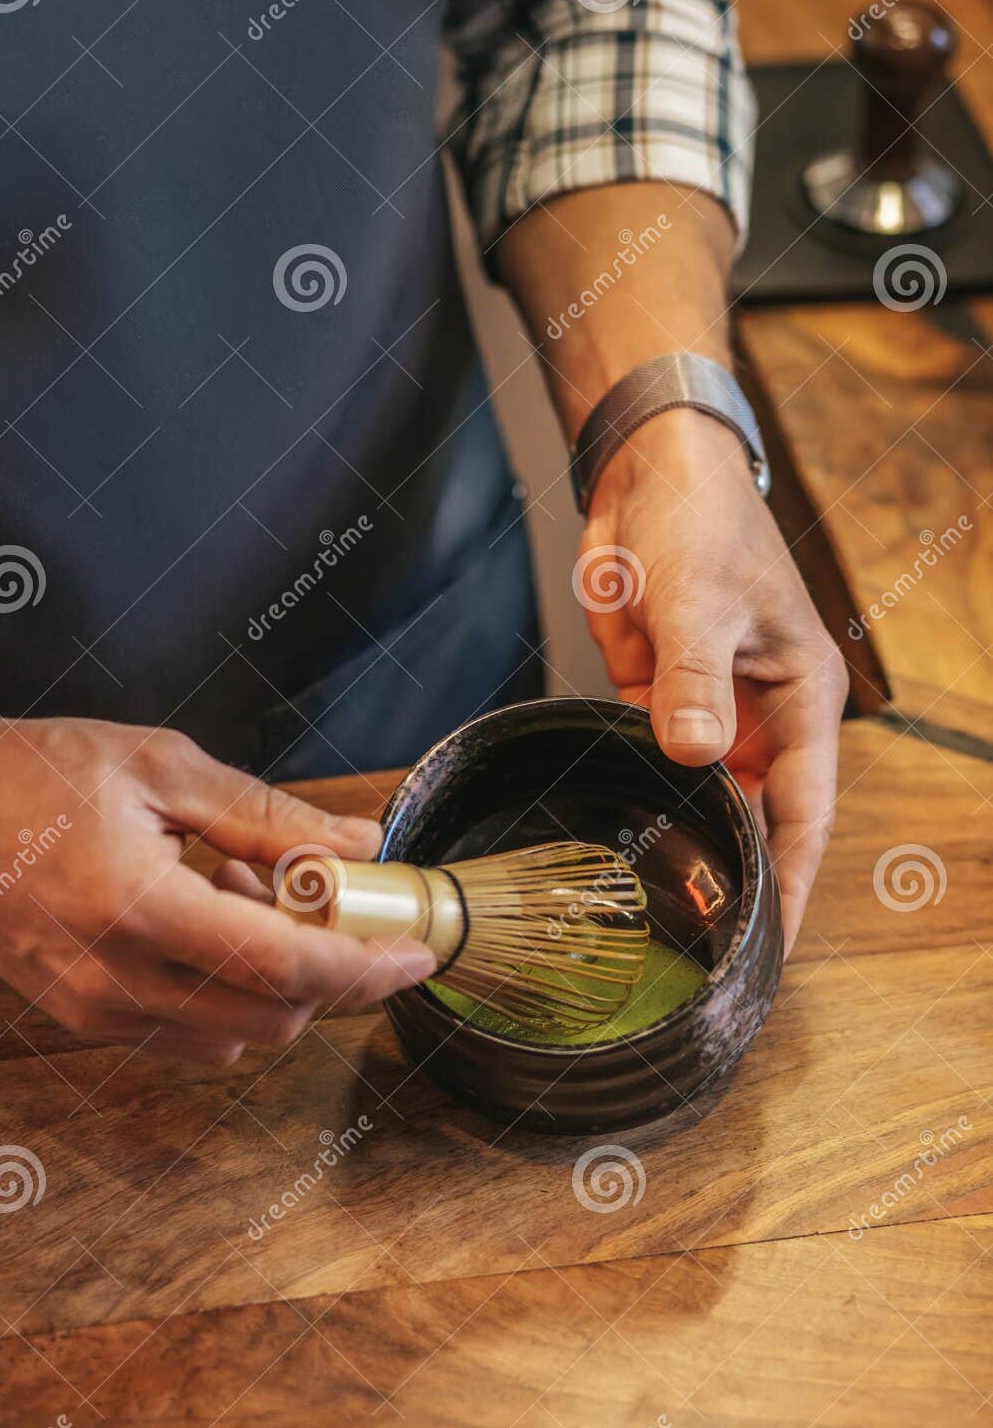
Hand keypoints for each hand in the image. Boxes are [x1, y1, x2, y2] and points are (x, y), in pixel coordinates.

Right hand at [0, 714, 434, 1062]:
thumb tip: (357, 844)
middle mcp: (117, 981)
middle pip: (274, 1017)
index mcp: (140, 908)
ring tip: (243, 892)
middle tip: (311, 891)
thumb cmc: (34, 773)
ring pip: (236, 1038)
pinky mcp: (82, 1019)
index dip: (366, 968)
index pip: (286, 969)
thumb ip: (269, 814)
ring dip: (274, 982)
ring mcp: (95, 1011)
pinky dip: (226, 994)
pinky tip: (206, 921)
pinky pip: (188, 1036)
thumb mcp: (164, 767)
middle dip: (324, 968)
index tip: (416, 952)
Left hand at [576, 411, 847, 953]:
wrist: (648, 474)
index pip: (803, 810)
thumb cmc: (701, 522)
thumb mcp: (700, 601)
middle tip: (705, 953)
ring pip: (703, 799)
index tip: (771, 943)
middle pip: (757, 819)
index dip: (789, 878)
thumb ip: (695, 681)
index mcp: (801, 698)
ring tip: (663, 923)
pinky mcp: (660, 700)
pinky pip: (653, 765)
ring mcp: (710, 712)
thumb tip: (694, 754)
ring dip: (687, 843)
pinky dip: (642, 800)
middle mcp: (762, 716)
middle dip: (737, 878)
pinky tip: (623, 847)